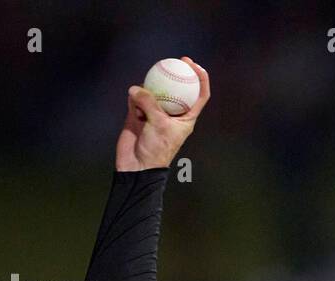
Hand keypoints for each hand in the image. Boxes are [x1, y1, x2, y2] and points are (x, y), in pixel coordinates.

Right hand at [115, 56, 209, 170]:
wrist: (137, 166)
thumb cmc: (156, 150)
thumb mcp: (158, 125)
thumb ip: (149, 103)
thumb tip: (137, 88)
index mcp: (187, 118)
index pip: (200, 95)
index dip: (201, 79)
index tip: (193, 65)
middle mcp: (172, 114)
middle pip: (178, 89)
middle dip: (178, 73)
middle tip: (174, 61)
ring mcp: (155, 113)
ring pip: (155, 91)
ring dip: (151, 87)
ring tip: (149, 82)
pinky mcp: (138, 114)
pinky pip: (137, 98)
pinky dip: (135, 97)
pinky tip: (133, 97)